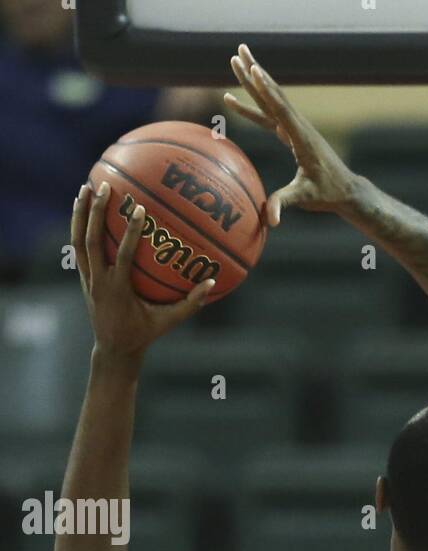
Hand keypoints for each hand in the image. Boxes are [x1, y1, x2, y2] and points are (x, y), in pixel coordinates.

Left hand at [71, 184, 211, 361]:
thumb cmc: (144, 334)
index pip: (122, 255)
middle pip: (92, 241)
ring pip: (78, 240)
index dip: (130, 232)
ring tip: (85, 187)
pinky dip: (78, 225)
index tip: (139, 208)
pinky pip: (77, 247)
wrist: (113, 348)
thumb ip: (190, 303)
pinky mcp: (83, 277)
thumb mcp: (169, 321)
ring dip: (80, 214)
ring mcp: (88, 278)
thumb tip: (212, 282)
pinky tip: (82, 207)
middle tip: (104, 187)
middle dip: (96, 212)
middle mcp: (99, 281)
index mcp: (118, 289)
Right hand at [225, 43, 354, 225]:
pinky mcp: (290, 133)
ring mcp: (294, 128)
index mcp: (302, 138)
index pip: (282, 110)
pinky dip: (251, 105)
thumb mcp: (306, 198)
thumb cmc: (327, 194)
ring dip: (252, 80)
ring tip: (236, 59)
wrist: (345, 189)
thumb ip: (286, 202)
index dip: (267, 91)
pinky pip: (268, 114)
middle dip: (255, 72)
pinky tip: (233, 99)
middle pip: (273, 94)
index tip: (254, 70)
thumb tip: (270, 218)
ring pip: (270, 99)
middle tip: (239, 50)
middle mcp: (298, 127)